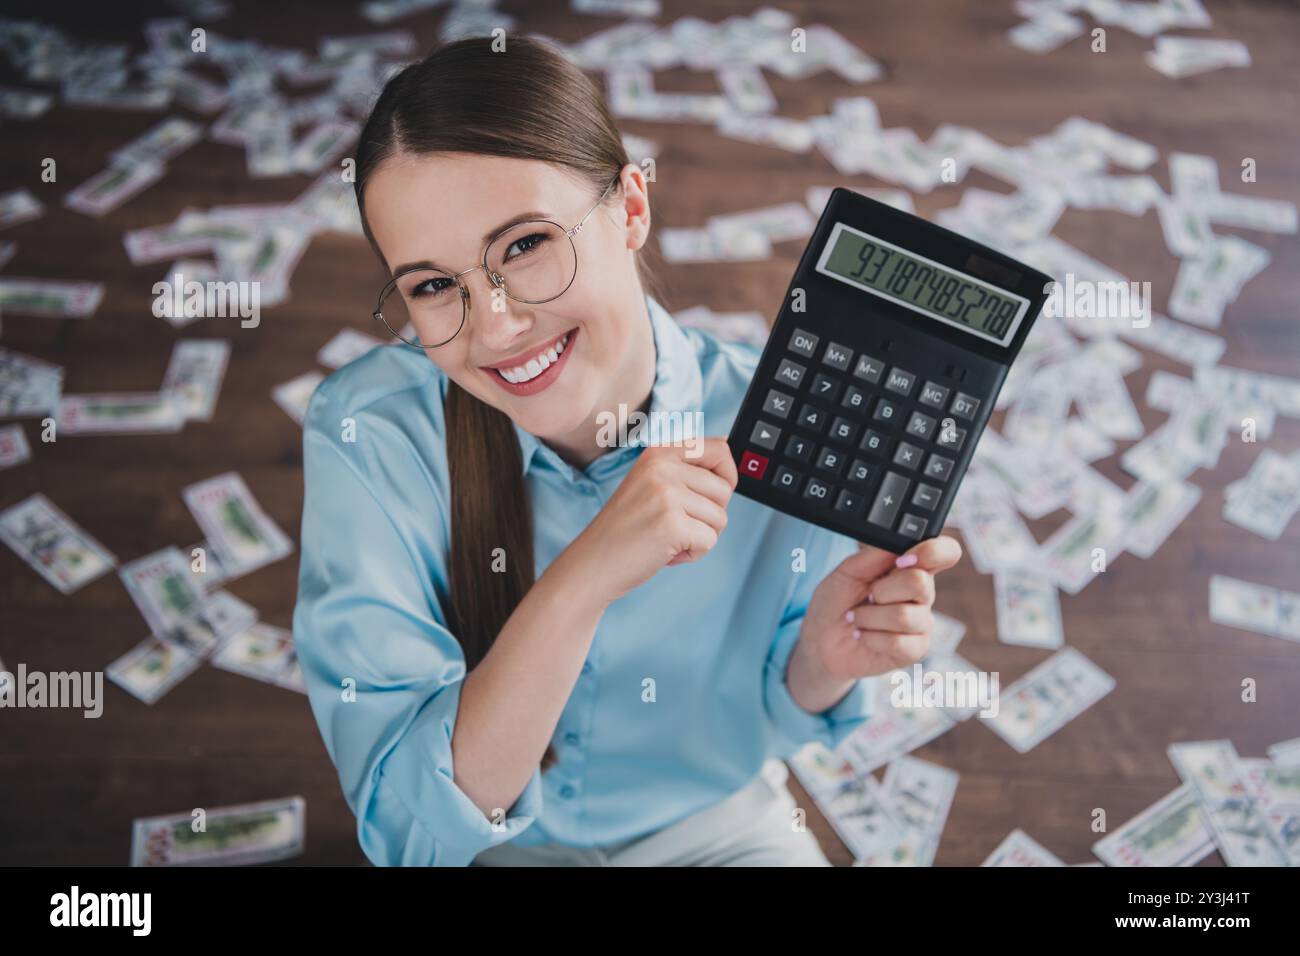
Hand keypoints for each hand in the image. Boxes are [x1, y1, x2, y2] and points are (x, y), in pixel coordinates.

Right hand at [566, 437, 737, 604]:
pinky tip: (666, 552)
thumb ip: (684, 468)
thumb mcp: (650, 484)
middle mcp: (662, 467)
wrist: (592, 563)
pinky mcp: (672, 523)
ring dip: (699, 536)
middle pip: (724, 490)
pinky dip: (693, 553)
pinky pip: (710, 540)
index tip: (715, 495)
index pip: (721, 449)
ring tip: (667, 538)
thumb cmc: (625, 529)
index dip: (728, 475)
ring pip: (720, 518)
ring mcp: (666, 494)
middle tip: (676, 525)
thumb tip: (727, 446)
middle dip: (709, 516)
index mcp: (658, 453)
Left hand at [796, 535, 962, 682]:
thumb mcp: (847, 571)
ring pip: (904, 616)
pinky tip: (863, 635)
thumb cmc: (836, 602)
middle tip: (866, 597)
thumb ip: (874, 556)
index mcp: (910, 568)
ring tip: (858, 618)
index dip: (932, 552)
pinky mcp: (914, 650)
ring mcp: (921, 623)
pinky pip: (898, 643)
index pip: (945, 552)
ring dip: (868, 617)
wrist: (820, 639)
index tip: (903, 560)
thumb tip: (897, 546)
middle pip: (920, 583)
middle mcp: (921, 595)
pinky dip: (870, 637)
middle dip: (881, 590)